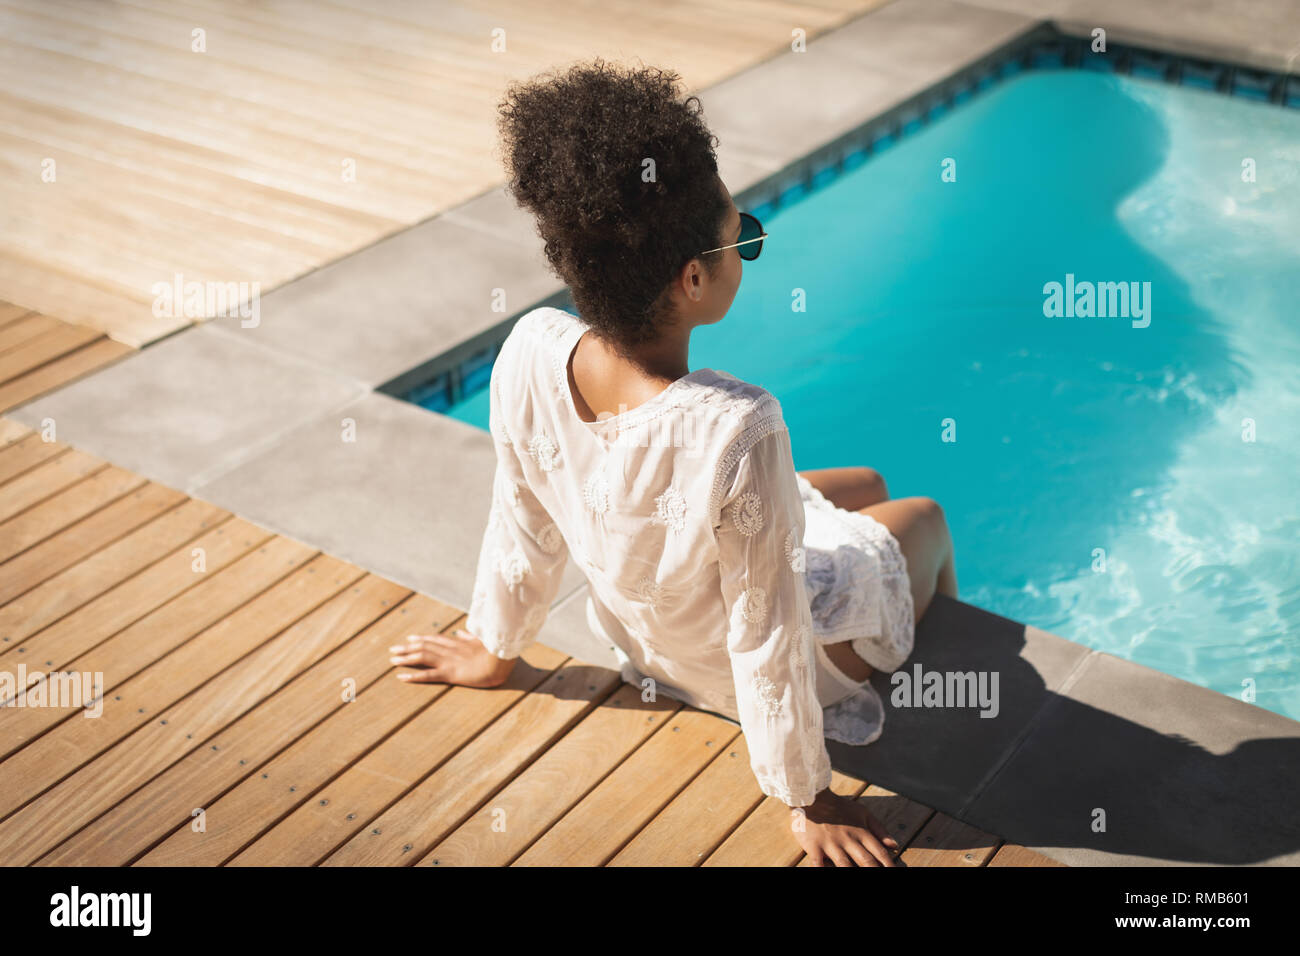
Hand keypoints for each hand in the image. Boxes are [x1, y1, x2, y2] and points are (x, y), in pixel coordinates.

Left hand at [388, 628, 515, 688]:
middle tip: (393, 649)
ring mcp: (448, 661)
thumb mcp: (482, 641)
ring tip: (392, 660)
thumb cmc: (496, 651)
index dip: (421, 639)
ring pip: (422, 657)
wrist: (502, 659)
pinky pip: (428, 675)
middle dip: (407, 648)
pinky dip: (414, 676)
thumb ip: (470, 636)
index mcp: (458, 643)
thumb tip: (461, 632)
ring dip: (406, 658)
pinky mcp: (450, 673)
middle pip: (424, 646)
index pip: (435, 639)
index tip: (410, 638)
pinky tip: (401, 677)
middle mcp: (449, 650)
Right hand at [791, 789, 900, 866]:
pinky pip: (819, 864)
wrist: (812, 798)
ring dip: (852, 873)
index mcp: (861, 832)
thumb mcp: (863, 813)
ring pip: (845, 865)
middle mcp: (848, 840)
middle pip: (866, 861)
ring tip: (858, 877)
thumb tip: (895, 846)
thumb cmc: (839, 807)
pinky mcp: (814, 847)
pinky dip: (823, 869)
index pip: (879, 852)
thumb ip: (880, 829)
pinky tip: (828, 871)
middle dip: (875, 871)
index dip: (889, 865)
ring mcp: (831, 844)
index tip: (894, 872)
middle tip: (882, 880)